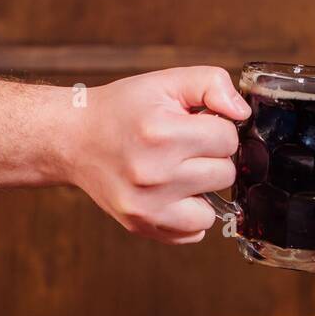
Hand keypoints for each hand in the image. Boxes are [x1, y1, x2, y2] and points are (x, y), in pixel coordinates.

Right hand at [67, 66, 248, 244]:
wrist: (73, 139)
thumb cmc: (122, 111)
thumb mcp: (165, 83)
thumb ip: (211, 83)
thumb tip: (241, 112)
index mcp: (161, 133)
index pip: (227, 139)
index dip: (217, 129)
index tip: (195, 126)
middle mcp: (153, 174)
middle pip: (224, 174)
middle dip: (211, 159)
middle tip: (183, 149)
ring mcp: (147, 206)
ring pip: (214, 210)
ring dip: (202, 191)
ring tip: (177, 172)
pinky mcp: (143, 226)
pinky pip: (194, 232)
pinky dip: (188, 215)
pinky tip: (169, 194)